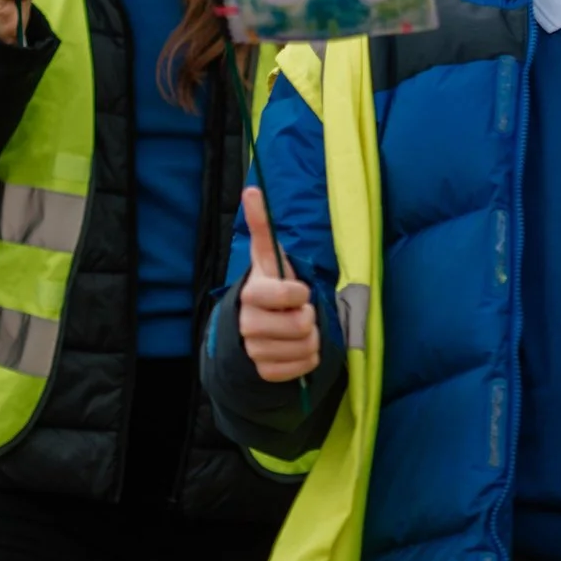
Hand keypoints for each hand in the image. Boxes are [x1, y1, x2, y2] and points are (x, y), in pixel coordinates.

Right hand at [238, 187, 319, 382]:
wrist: (257, 325)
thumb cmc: (272, 286)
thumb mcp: (269, 258)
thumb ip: (261, 226)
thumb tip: (252, 189)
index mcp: (252, 293)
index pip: (284, 295)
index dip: (299, 294)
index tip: (300, 292)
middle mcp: (249, 324)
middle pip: (299, 325)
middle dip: (309, 318)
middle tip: (301, 312)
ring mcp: (255, 350)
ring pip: (304, 347)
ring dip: (311, 338)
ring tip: (299, 329)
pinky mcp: (265, 371)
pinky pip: (301, 368)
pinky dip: (307, 359)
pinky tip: (296, 348)